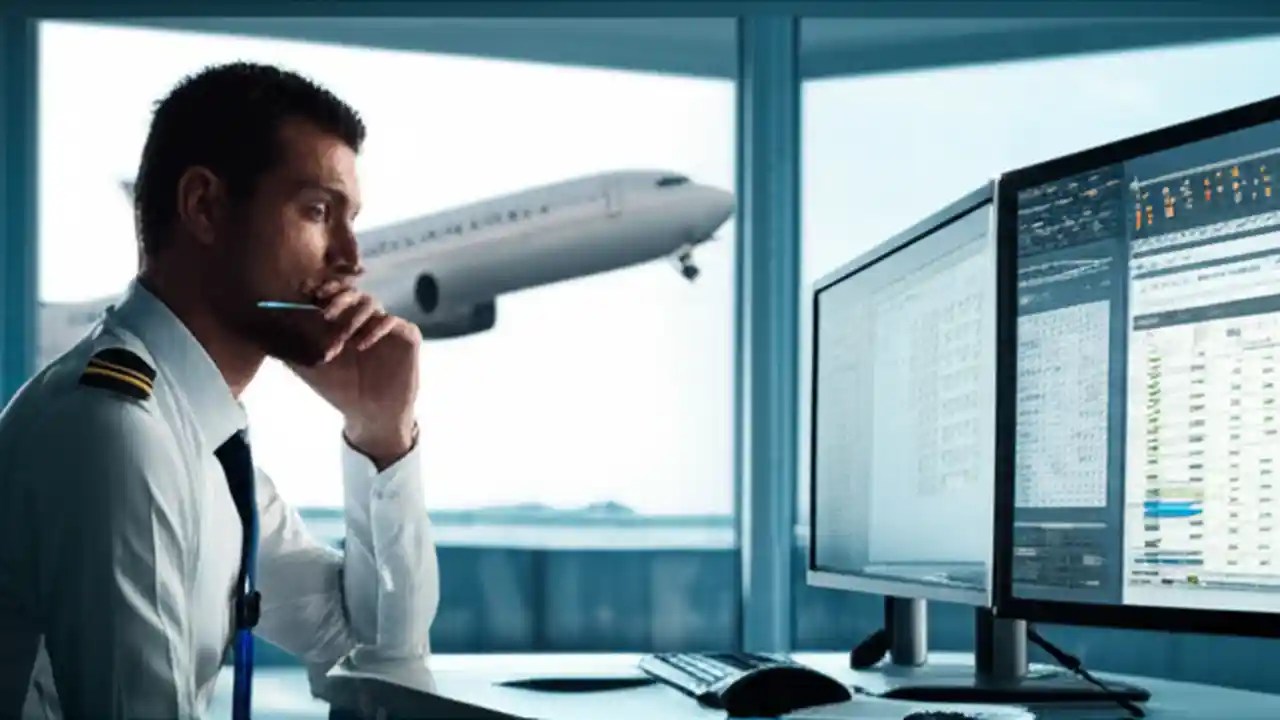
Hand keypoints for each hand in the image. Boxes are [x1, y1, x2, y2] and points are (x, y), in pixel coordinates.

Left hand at [286, 281, 422, 467]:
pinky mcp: (408, 335)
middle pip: (353, 291)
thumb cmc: (340, 389)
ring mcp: (387, 324)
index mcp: (343, 318)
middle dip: (338, 299)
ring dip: (355, 318)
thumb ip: (290, 347)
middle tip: (325, 313)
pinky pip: (394, 322)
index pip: (333, 293)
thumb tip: (260, 328)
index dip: (321, 289)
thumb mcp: (309, 368)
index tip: (306, 293)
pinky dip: (378, 329)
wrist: (370, 414)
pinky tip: (363, 345)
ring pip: (372, 304)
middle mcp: (365, 316)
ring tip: (344, 339)